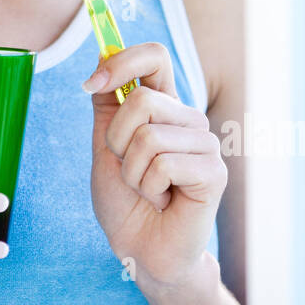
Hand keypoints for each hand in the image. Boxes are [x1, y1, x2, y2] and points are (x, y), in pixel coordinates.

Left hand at [83, 42, 227, 299]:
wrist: (139, 248)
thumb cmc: (125, 199)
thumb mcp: (106, 144)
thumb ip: (108, 102)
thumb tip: (102, 56)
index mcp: (165, 106)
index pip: (154, 58)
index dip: (122, 60)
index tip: (90, 84)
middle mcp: (188, 119)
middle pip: (142, 99)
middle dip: (117, 140)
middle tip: (129, 169)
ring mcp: (206, 144)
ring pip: (149, 136)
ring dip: (132, 172)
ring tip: (147, 189)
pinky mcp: (214, 172)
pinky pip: (164, 164)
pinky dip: (149, 188)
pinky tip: (163, 202)